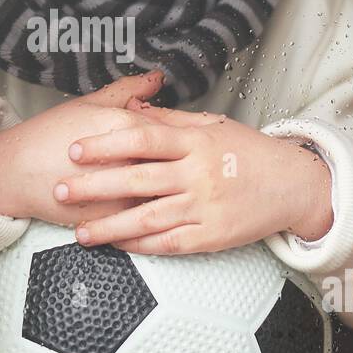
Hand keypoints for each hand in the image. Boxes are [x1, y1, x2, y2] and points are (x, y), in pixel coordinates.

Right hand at [0, 71, 164, 225]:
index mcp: (123, 125)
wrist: (14, 173)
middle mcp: (127, 158)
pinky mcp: (112, 217)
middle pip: (169, 161)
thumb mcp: (88, 104)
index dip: (172, 132)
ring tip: (146, 182)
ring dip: (159, 186)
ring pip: (158, 190)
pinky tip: (129, 199)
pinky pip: (140, 214)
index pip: (167, 129)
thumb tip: (155, 79)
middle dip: (170, 162)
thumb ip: (126, 90)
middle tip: (162, 161)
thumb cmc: (47, 136)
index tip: (170, 136)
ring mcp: (121, 191)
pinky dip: (142, 208)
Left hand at [52, 97, 333, 254]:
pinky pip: (170, 244)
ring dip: (109, 228)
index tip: (73, 149)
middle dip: (93, 186)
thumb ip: (171, 120)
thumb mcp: (214, 126)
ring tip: (77, 233)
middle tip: (59, 189)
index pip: (142, 139)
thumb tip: (133, 105)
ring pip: (148, 219)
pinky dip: (140, 247)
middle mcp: (198, 174)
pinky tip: (117, 247)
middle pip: (136, 180)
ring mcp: (205, 207)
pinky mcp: (212, 236)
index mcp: (196, 142)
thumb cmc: (249, 153)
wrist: (294, 185)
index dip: (105, 145)